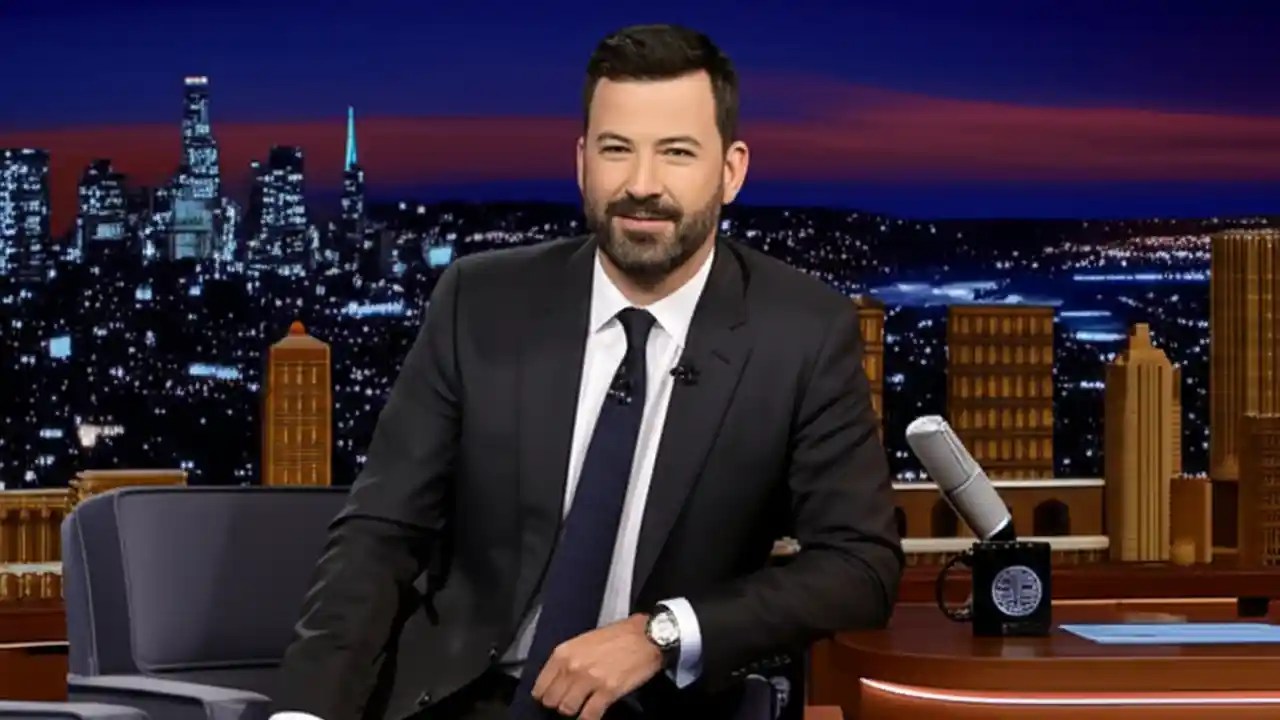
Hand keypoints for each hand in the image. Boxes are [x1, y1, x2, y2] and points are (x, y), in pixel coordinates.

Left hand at [530, 614, 661, 718]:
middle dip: (559, 704)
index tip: (552, 699)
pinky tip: (592, 716)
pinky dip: (588, 719)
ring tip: (582, 707)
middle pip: (551, 701)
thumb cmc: (619, 636)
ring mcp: (589, 679)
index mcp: (564, 653)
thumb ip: (568, 660)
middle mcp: (572, 666)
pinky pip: (589, 716)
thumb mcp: (584, 641)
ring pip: (567, 709)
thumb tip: (559, 680)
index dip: (546, 696)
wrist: (647, 635)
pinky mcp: (607, 691)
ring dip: (574, 711)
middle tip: (570, 703)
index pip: (540, 687)